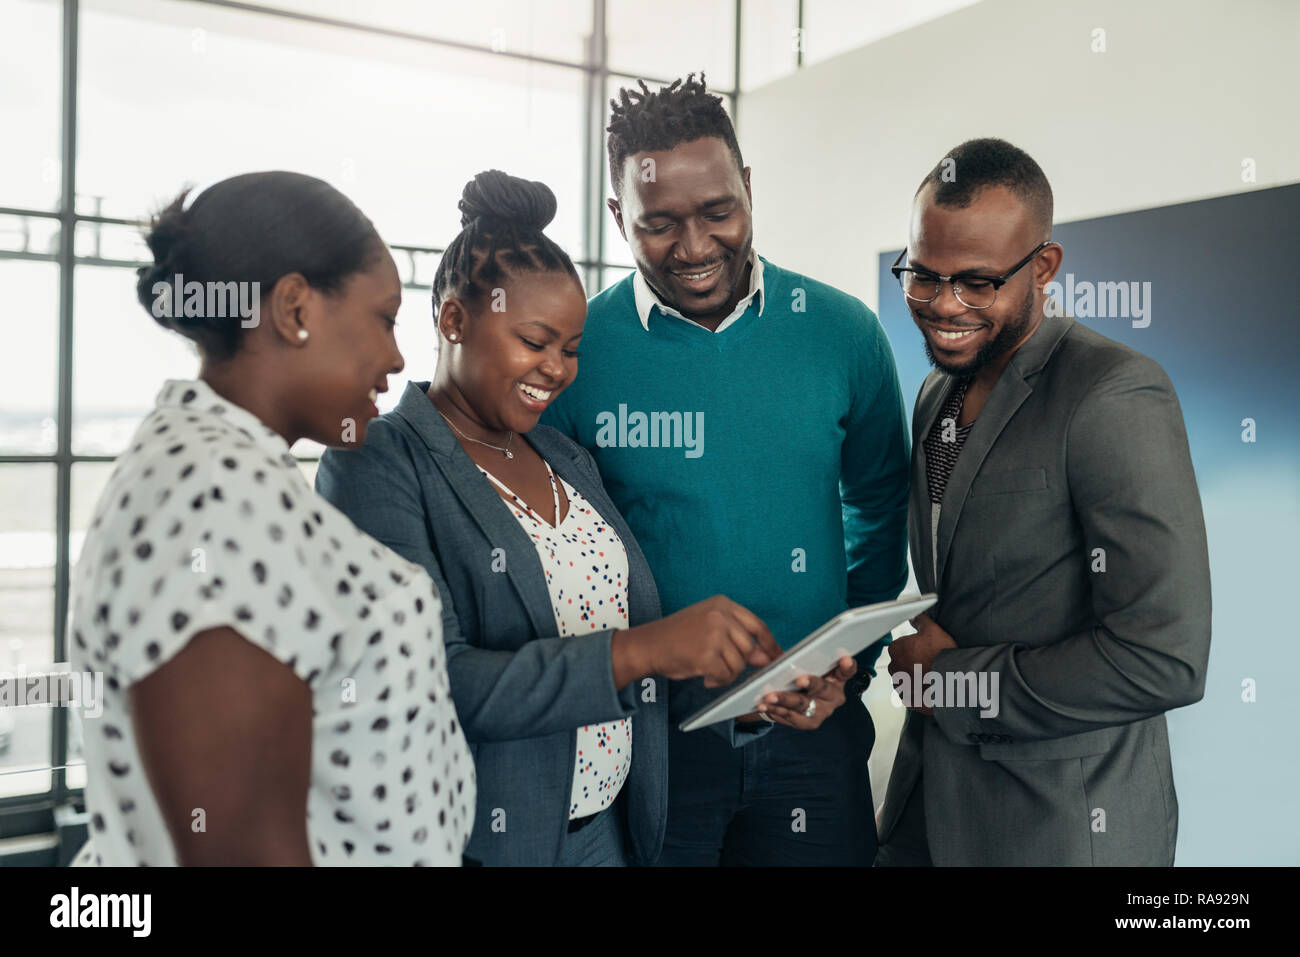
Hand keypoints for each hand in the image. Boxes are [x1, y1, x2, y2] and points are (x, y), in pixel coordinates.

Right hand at [614, 595, 780, 688]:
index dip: (769, 644)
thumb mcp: (709, 627)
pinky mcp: (706, 655)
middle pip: (749, 647)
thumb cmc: (677, 637)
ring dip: (727, 673)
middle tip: (721, 667)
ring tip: (709, 671)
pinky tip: (704, 677)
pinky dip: (717, 681)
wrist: (647, 645)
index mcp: (722, 604)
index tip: (776, 657)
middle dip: (740, 663)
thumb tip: (765, 657)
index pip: (757, 625)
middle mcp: (720, 615)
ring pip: (739, 664)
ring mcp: (713, 634)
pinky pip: (725, 675)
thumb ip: (737, 638)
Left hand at [751, 655, 856, 730]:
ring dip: (784, 700)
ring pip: (803, 705)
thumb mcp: (806, 665)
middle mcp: (833, 697)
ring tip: (769, 696)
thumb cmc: (802, 676)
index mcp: (837, 678)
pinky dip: (775, 710)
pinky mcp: (809, 723)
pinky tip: (764, 705)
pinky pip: (790, 717)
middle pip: (823, 689)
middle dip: (810, 683)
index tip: (845, 658)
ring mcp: (822, 712)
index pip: (847, 671)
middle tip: (798, 679)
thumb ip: (803, 659)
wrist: (794, 700)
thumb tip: (784, 656)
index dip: (847, 665)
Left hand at [886, 613, 957, 715]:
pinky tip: (931, 687)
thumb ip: (921, 621)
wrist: (953, 683)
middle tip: (931, 663)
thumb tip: (915, 617)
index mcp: (896, 649)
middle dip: (913, 662)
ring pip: (906, 679)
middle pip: (902, 662)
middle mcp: (893, 668)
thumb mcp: (934, 630)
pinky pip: (911, 694)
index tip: (927, 650)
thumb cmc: (943, 656)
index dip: (916, 647)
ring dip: (915, 677)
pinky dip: (918, 692)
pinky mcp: (907, 699)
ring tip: (933, 676)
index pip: (902, 645)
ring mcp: (900, 685)